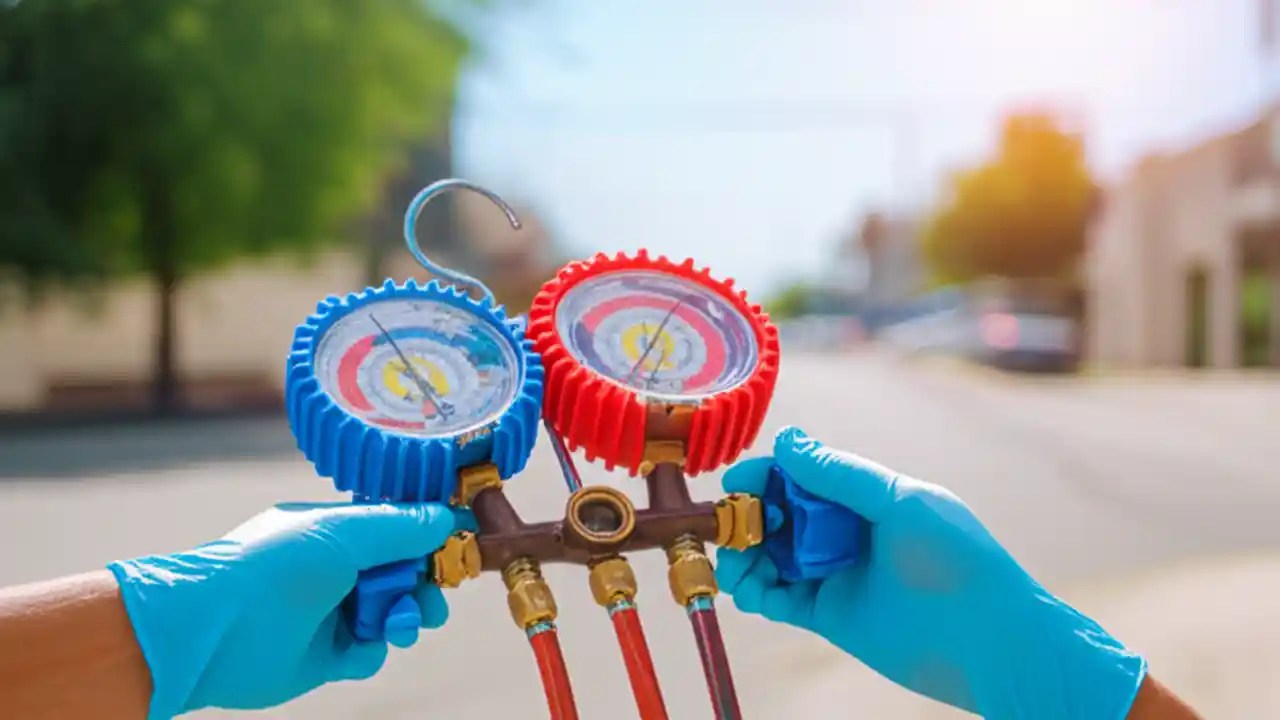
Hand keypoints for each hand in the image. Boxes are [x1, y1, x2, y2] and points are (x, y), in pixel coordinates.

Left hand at [108, 502, 454, 718]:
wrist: (212, 631)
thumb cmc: (270, 569)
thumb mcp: (342, 533)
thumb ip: (399, 526)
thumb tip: (446, 517)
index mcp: (336, 531)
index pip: (397, 529)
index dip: (429, 539)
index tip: (459, 546)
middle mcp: (335, 569)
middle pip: (403, 575)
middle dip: (424, 585)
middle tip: (434, 597)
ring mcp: (330, 613)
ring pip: (392, 615)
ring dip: (406, 618)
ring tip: (401, 624)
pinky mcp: (324, 657)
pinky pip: (368, 653)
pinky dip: (371, 650)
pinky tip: (357, 647)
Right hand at [716, 427, 1146, 718]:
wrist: (989, 642)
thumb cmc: (958, 561)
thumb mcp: (900, 503)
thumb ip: (840, 475)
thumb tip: (786, 441)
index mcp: (864, 497)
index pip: (801, 477)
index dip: (766, 477)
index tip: (736, 483)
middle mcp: (846, 532)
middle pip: (780, 517)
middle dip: (749, 518)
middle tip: (730, 528)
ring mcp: (837, 573)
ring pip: (774, 559)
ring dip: (746, 558)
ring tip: (737, 567)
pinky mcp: (830, 616)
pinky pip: (782, 600)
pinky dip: (759, 593)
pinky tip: (752, 592)